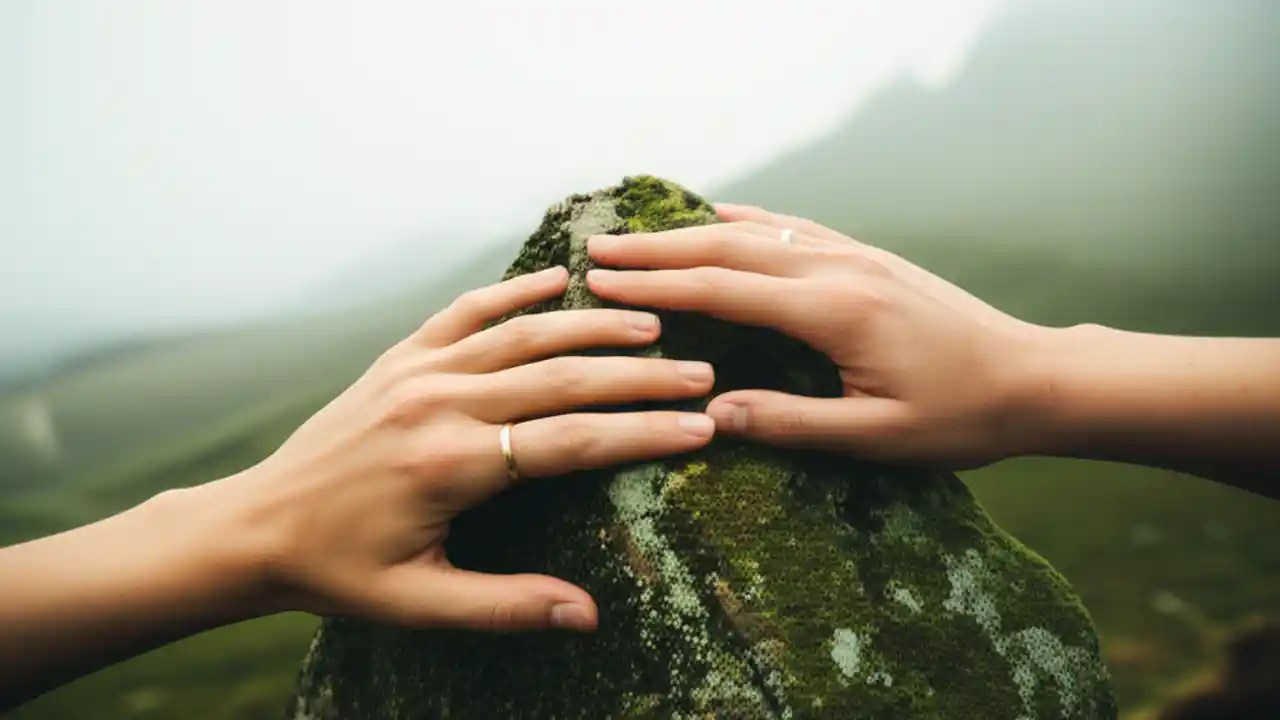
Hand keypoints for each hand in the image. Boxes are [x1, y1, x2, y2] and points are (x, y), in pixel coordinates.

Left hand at [215, 266, 716, 630]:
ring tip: (652, 327)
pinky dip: (513, 292)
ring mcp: (417, 373)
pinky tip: (556, 278)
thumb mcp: (419, 604)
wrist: (255, 525)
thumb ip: (506, 607)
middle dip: (639, 376)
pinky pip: (464, 311)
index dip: (643, 433)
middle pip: (562, 377)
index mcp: (450, 466)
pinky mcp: (398, 358)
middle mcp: (439, 405)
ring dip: (593, 326)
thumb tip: (590, 616)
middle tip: (700, 373)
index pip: (572, 441)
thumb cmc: (340, 572)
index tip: (701, 428)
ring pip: (522, 334)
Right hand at [585, 205, 1045, 468]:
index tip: (604, 284)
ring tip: (638, 237)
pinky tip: (720, 218)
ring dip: (692, 234)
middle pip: (729, 250)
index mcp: (836, 312)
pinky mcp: (869, 258)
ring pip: (758, 233)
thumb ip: (792, 425)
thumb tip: (711, 414)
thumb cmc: (961, 417)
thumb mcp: (877, 438)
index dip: (658, 288)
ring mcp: (856, 256)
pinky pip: (794, 228)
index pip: (725, 291)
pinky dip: (746, 221)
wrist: (1035, 378)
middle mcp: (840, 269)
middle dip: (658, 251)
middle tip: (598, 251)